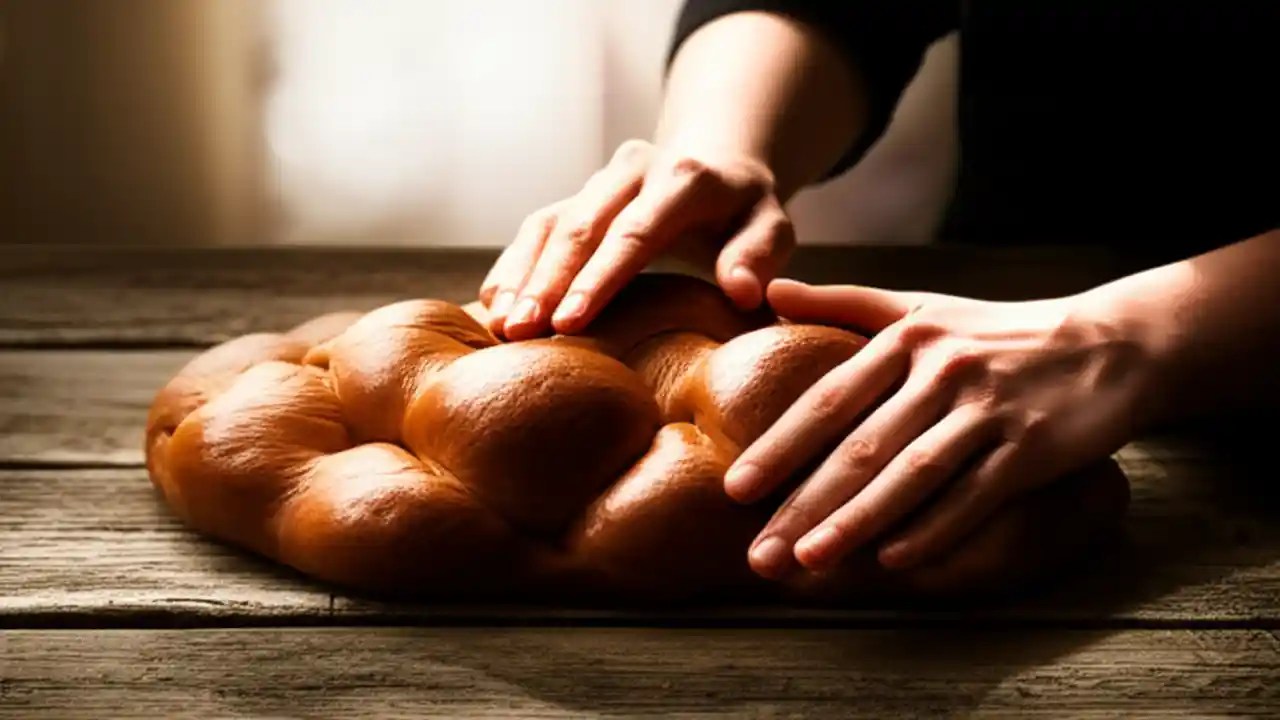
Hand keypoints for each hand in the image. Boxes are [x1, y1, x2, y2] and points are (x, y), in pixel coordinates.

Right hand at [478, 139, 793, 339]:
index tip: (569, 322)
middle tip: (521, 333)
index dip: (598, 278)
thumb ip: (759, 256)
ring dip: (521, 276)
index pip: (634, 232)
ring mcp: (598, 180)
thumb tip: (742, 292)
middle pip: (580, 227)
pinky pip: (537, 228)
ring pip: (549, 225)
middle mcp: (632, 169)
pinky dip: (514, 266)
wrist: (715, 161)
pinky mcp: (576, 196)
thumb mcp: (773, 227)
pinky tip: (494, 305)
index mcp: (683, 178)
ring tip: (501, 326)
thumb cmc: (745, 211)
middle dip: (546, 282)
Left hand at [726, 278, 1152, 579]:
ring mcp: (989, 411)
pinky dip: (933, 529)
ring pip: (911, 476)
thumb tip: (769, 290)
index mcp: (907, 339)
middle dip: (804, 503)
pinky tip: (891, 560)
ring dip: (857, 522)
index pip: (829, 400)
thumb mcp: (921, 306)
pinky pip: (974, 497)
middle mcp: (943, 372)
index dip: (780, 446)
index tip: (736, 488)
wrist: (1110, 343)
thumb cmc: (998, 331)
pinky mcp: (1033, 448)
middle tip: (759, 552)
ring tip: (809, 559)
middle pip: (861, 447)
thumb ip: (843, 302)